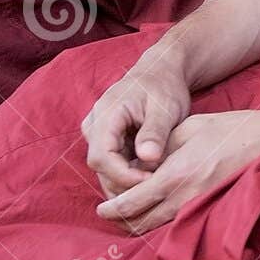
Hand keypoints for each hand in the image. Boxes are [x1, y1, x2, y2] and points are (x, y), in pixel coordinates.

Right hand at [82, 54, 191, 196]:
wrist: (160, 74)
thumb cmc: (164, 87)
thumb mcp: (165, 108)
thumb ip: (155, 132)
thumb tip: (148, 157)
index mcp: (106, 113)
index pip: (102, 156)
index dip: (124, 176)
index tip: (150, 181)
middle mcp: (94, 124)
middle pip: (100, 167)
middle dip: (126, 182)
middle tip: (156, 185)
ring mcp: (96, 133)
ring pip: (104, 170)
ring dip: (127, 181)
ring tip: (154, 180)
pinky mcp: (104, 140)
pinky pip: (111, 165)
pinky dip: (128, 175)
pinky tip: (148, 176)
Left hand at [96, 108, 259, 233]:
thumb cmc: (226, 129)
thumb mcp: (186, 130)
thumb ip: (159, 150)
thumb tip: (137, 165)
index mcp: (173, 176)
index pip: (132, 203)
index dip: (112, 209)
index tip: (101, 209)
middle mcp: (183, 198)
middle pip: (141, 224)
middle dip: (122, 221)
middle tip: (111, 212)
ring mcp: (199, 207)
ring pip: (158, 228)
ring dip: (141, 222)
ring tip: (131, 212)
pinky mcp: (210, 210)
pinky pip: (177, 223)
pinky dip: (162, 221)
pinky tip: (158, 210)